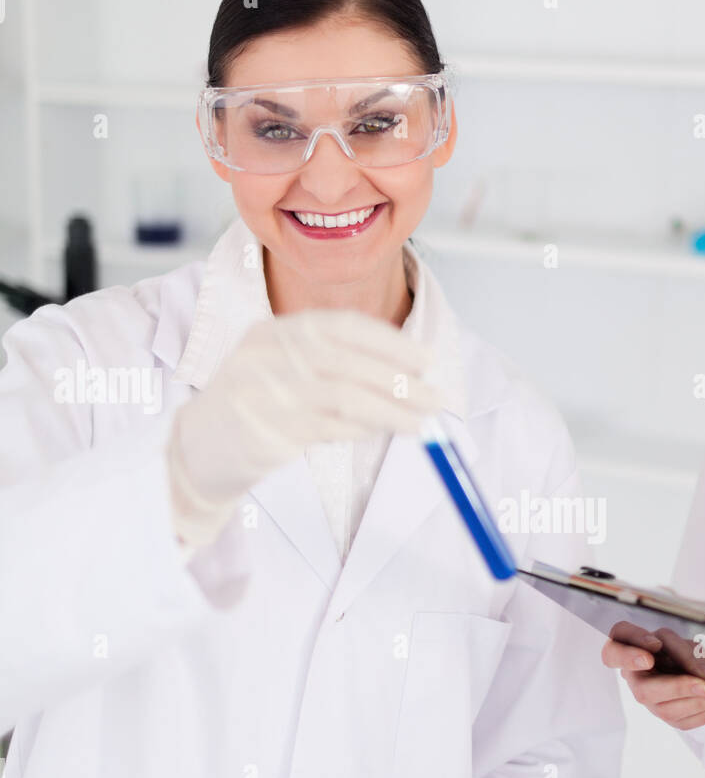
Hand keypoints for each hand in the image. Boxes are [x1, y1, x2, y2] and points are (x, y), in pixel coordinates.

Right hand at [166, 308, 443, 548]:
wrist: (194, 451)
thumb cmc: (253, 408)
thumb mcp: (284, 370)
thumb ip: (333, 364)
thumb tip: (405, 375)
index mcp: (274, 332)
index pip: (342, 326)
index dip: (389, 342)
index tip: (425, 360)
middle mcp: (266, 355)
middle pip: (349, 362)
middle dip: (401, 381)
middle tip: (436, 398)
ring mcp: (263, 393)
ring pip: (345, 396)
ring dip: (391, 411)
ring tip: (421, 423)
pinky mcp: (265, 431)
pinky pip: (328, 428)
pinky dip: (361, 430)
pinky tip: (381, 432)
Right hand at [601, 637, 704, 728]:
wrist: (684, 668)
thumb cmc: (673, 649)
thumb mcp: (675, 640)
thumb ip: (685, 652)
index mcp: (626, 654)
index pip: (613, 654)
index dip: (628, 657)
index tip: (651, 654)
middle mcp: (633, 681)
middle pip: (646, 692)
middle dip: (678, 688)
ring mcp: (648, 703)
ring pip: (667, 711)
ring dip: (699, 704)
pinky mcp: (665, 716)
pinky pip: (682, 722)